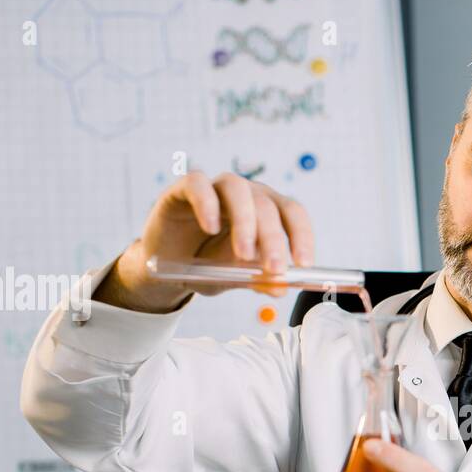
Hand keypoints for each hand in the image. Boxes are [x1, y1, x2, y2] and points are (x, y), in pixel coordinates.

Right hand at [95, 171, 315, 312]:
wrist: (167, 265)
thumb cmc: (207, 264)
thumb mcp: (236, 277)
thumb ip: (258, 279)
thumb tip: (281, 287)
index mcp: (266, 211)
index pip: (292, 214)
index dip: (302, 236)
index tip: (304, 264)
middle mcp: (245, 194)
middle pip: (267, 205)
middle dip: (274, 239)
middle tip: (274, 268)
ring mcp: (215, 188)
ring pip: (238, 190)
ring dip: (246, 223)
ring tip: (243, 254)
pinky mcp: (184, 188)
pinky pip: (198, 184)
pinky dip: (207, 203)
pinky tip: (211, 227)